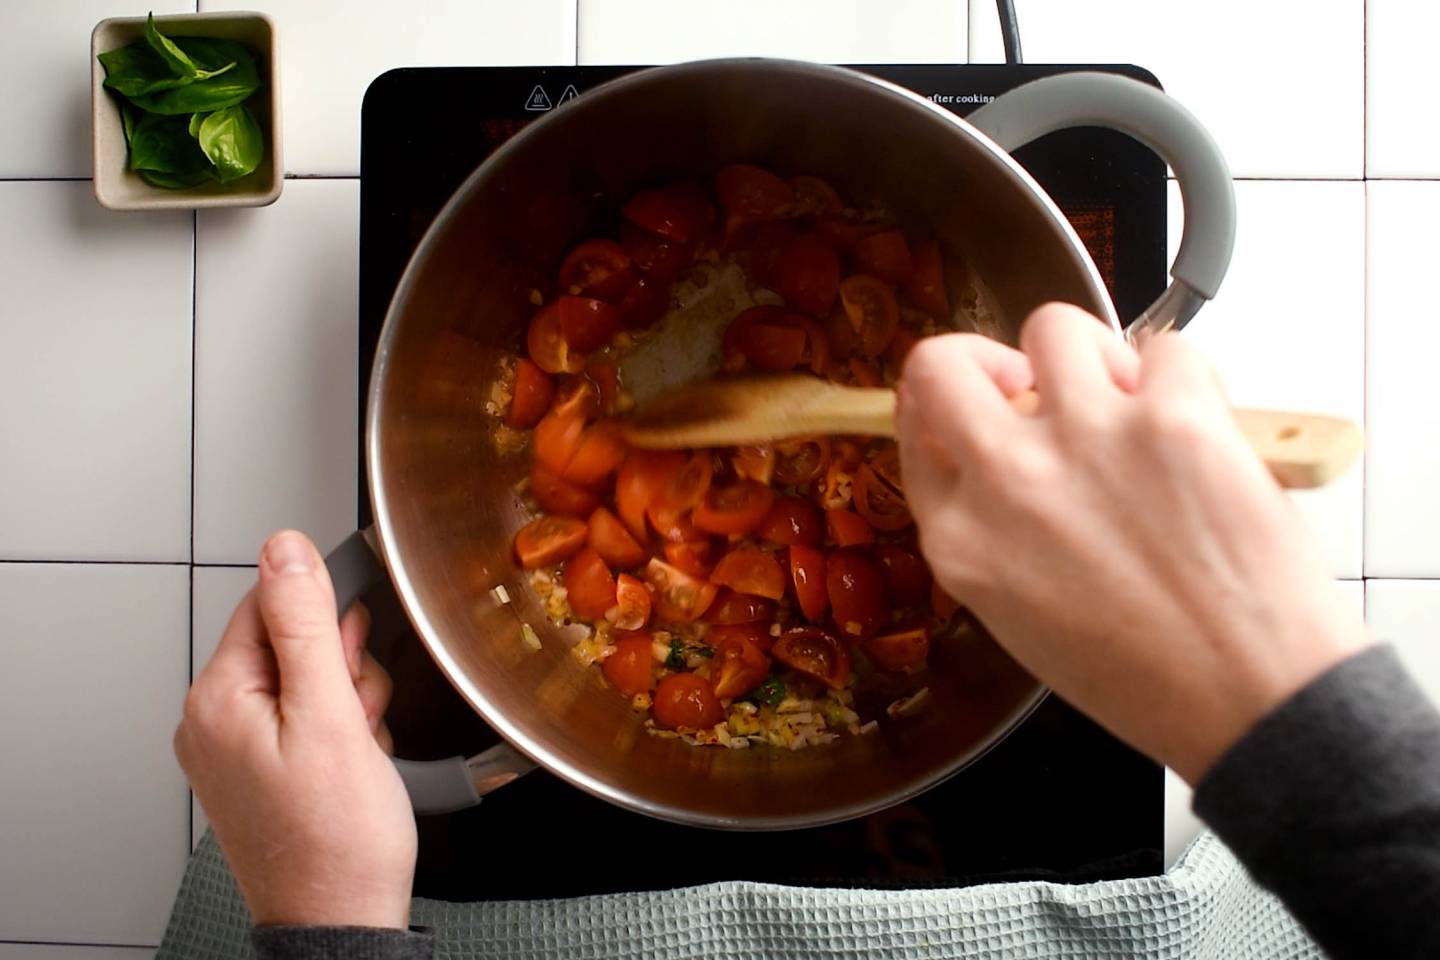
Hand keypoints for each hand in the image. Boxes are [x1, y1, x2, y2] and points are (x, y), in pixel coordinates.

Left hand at [175, 530, 415, 927]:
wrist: (341, 919)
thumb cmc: (337, 838)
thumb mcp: (331, 716)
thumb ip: (307, 626)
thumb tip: (285, 550)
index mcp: (218, 698)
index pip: (268, 603)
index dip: (326, 617)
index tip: (356, 643)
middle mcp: (214, 720)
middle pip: (290, 641)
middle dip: (341, 667)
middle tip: (356, 714)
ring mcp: (236, 748)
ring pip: (307, 678)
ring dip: (348, 699)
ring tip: (359, 745)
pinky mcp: (261, 768)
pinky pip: (306, 716)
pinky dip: (340, 728)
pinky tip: (353, 760)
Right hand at [896, 303, 1369, 783]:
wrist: (1251, 697)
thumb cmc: (1143, 676)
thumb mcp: (1017, 615)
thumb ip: (990, 529)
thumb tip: (1007, 449)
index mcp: (959, 539)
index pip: (914, 426)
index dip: (949, 405)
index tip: (985, 402)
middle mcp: (1004, 480)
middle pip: (942, 362)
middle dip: (986, 357)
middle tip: (1029, 379)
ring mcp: (1085, 439)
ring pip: (1055, 327)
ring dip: (1091, 355)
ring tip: (1126, 399)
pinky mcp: (1170, 417)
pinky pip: (1166, 348)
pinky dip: (1182, 377)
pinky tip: (1194, 425)